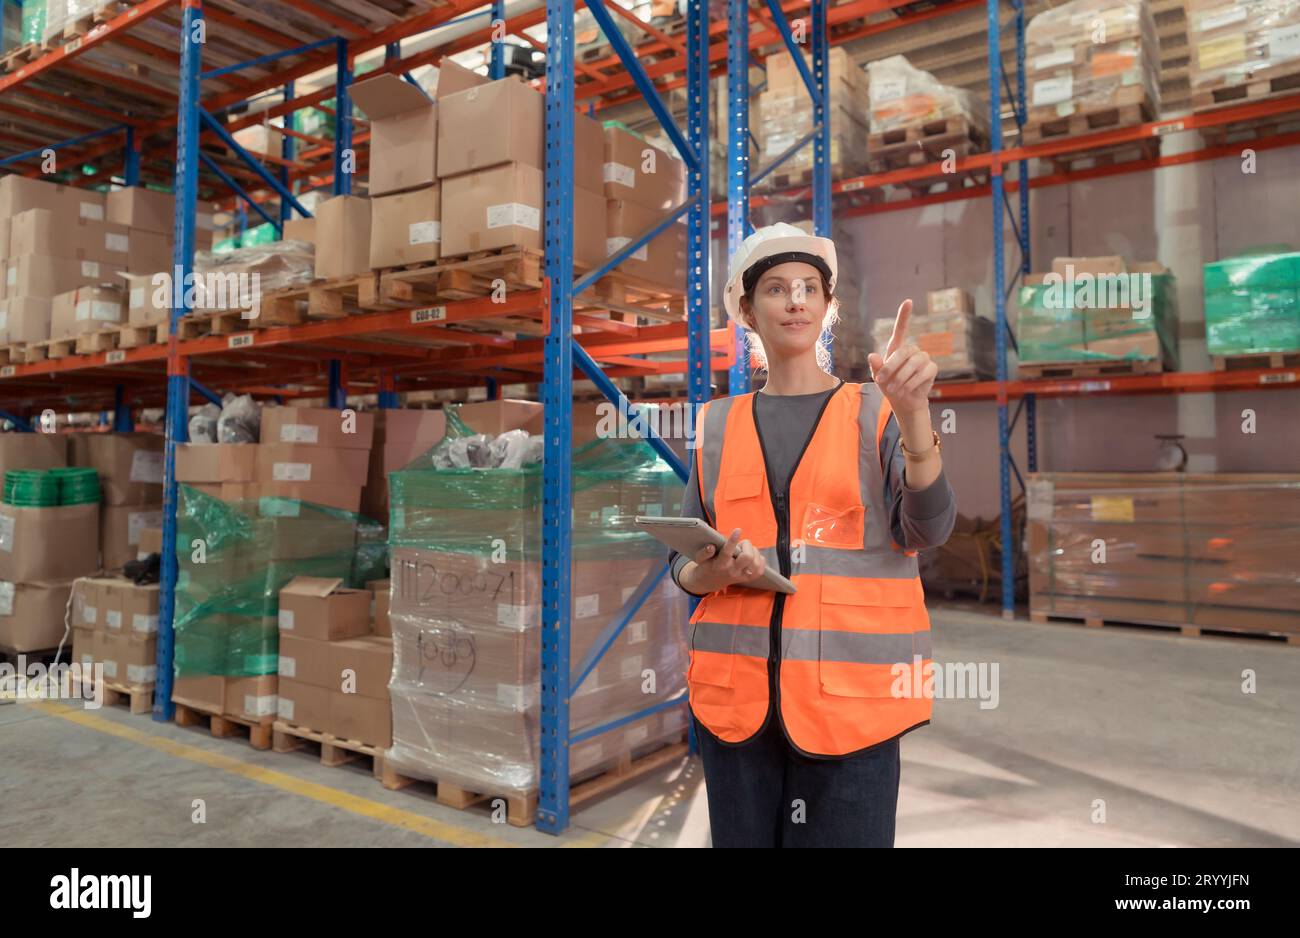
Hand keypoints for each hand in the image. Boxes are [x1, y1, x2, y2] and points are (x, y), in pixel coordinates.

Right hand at [689, 527, 767, 592]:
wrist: (710, 581)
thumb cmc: (707, 565)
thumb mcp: (700, 559)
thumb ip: (704, 553)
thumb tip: (711, 547)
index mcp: (720, 564)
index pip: (728, 552)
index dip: (733, 540)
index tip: (738, 530)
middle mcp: (732, 571)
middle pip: (747, 557)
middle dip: (747, 546)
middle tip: (741, 544)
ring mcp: (741, 576)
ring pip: (756, 563)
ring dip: (753, 552)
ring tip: (745, 550)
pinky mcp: (748, 578)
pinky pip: (760, 570)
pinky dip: (759, 560)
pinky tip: (753, 556)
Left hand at [867, 299, 937, 416]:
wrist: (903, 401)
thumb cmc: (890, 386)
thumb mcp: (879, 377)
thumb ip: (876, 367)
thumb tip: (872, 355)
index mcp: (897, 348)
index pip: (901, 329)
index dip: (904, 315)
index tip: (908, 301)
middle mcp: (912, 350)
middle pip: (904, 351)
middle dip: (891, 367)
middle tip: (882, 382)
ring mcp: (923, 358)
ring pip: (914, 363)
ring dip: (901, 378)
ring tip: (894, 390)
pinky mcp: (932, 369)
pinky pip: (923, 373)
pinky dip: (912, 383)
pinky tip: (906, 390)